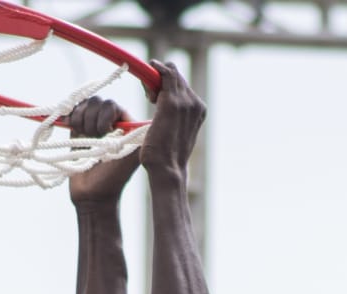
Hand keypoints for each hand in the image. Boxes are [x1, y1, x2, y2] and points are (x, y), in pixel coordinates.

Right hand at [68, 97, 139, 203]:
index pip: (114, 106)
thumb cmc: (114, 178)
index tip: (106, 132)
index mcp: (126, 127)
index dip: (107, 115)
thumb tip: (147, 116)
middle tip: (95, 138)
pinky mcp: (78, 131)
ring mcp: (93, 126)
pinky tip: (74, 130)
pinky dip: (72, 117)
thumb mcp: (132, 155)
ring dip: (82, 119)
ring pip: (85, 105)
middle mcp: (110, 124)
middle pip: (98, 102)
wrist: (93, 195)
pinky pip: (74, 112)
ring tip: (85, 137)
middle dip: (93, 119)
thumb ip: (140, 134)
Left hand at [140, 61, 204, 177]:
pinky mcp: (171, 102)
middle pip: (176, 77)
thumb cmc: (166, 157)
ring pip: (170, 73)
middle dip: (160, 80)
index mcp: (198, 110)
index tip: (153, 97)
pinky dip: (154, 70)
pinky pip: (164, 74)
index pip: (182, 86)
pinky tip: (148, 74)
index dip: (166, 86)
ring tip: (148, 95)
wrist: (167, 170)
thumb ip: (174, 118)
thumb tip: (165, 113)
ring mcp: (185, 102)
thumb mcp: (174, 133)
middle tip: (150, 96)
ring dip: (155, 78)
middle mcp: (195, 103)